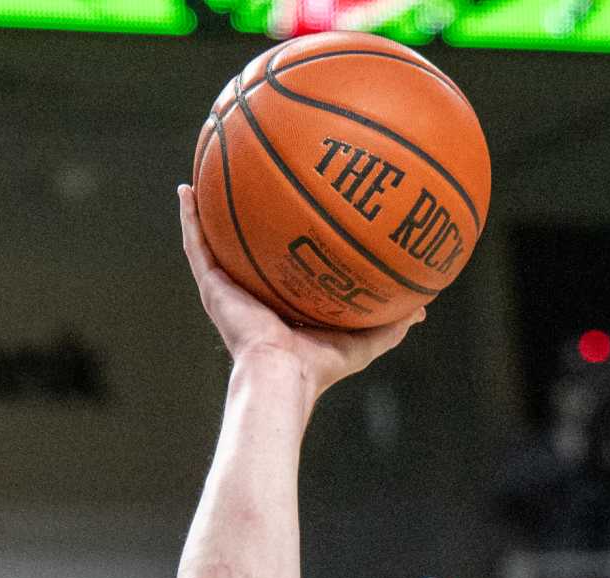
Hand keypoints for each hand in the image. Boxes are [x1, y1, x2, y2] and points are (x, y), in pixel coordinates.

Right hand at [178, 186, 423, 402]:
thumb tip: (424, 308)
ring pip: (215, 239)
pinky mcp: (212, 287)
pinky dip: (189, 219)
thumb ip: (391, 323)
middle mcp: (254, 292)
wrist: (282, 375)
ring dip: (209, 207)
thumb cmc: (320, 366)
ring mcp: (229, 288)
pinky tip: (185, 190)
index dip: (290, 237)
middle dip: (250, 213)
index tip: (298, 206)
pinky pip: (196, 245)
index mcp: (284, 302)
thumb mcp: (364, 340)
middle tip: (253, 175)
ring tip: (206, 170)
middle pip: (249, 244)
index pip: (286, 263)